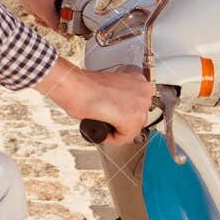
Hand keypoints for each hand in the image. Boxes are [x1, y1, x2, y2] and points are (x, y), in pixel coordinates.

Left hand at [8, 0, 84, 34]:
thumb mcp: (43, 10)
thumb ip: (56, 25)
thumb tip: (68, 36)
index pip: (83, 11)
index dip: (70, 22)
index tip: (58, 25)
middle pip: (73, 12)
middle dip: (57, 20)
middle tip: (43, 20)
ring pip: (65, 10)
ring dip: (51, 16)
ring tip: (38, 15)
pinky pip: (59, 4)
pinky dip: (49, 10)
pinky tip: (39, 12)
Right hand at [33, 59, 154, 145]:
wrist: (75, 86)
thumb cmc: (84, 84)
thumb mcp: (109, 86)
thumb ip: (120, 97)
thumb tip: (118, 109)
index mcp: (139, 80)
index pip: (138, 106)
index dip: (124, 114)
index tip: (115, 117)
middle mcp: (143, 91)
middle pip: (138, 118)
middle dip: (123, 123)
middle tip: (108, 122)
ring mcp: (140, 105)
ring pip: (132, 129)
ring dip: (117, 131)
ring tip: (103, 125)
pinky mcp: (132, 120)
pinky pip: (124, 138)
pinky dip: (113, 139)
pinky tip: (102, 129)